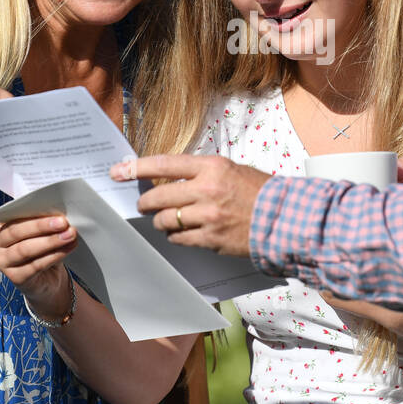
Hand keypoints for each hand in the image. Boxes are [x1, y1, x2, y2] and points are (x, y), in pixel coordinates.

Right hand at [0, 213, 78, 317]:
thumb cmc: (42, 248)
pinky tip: (67, 248)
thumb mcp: (41, 231)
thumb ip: (42, 220)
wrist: (47, 279)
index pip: (12, 215)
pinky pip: (35, 265)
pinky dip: (54, 255)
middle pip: (16, 231)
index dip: (31, 210)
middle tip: (63, 222)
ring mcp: (2, 262)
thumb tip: (57, 213)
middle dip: (41, 226)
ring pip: (25, 249)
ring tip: (69, 235)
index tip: (51, 205)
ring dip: (50, 241)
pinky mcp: (15, 278)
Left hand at [110, 154, 269, 257]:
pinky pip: (179, 238)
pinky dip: (175, 236)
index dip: (136, 168)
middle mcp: (207, 190)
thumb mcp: (231, 169)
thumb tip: (170, 178)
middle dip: (145, 202)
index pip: (163, 164)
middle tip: (142, 204)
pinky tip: (181, 232)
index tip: (118, 171)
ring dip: (160, 221)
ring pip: (165, 220)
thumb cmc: (259, 192)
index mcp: (212, 167)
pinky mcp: (211, 239)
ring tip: (165, 219)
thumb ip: (201, 173)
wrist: (284, 218)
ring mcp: (208, 217)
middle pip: (158, 196)